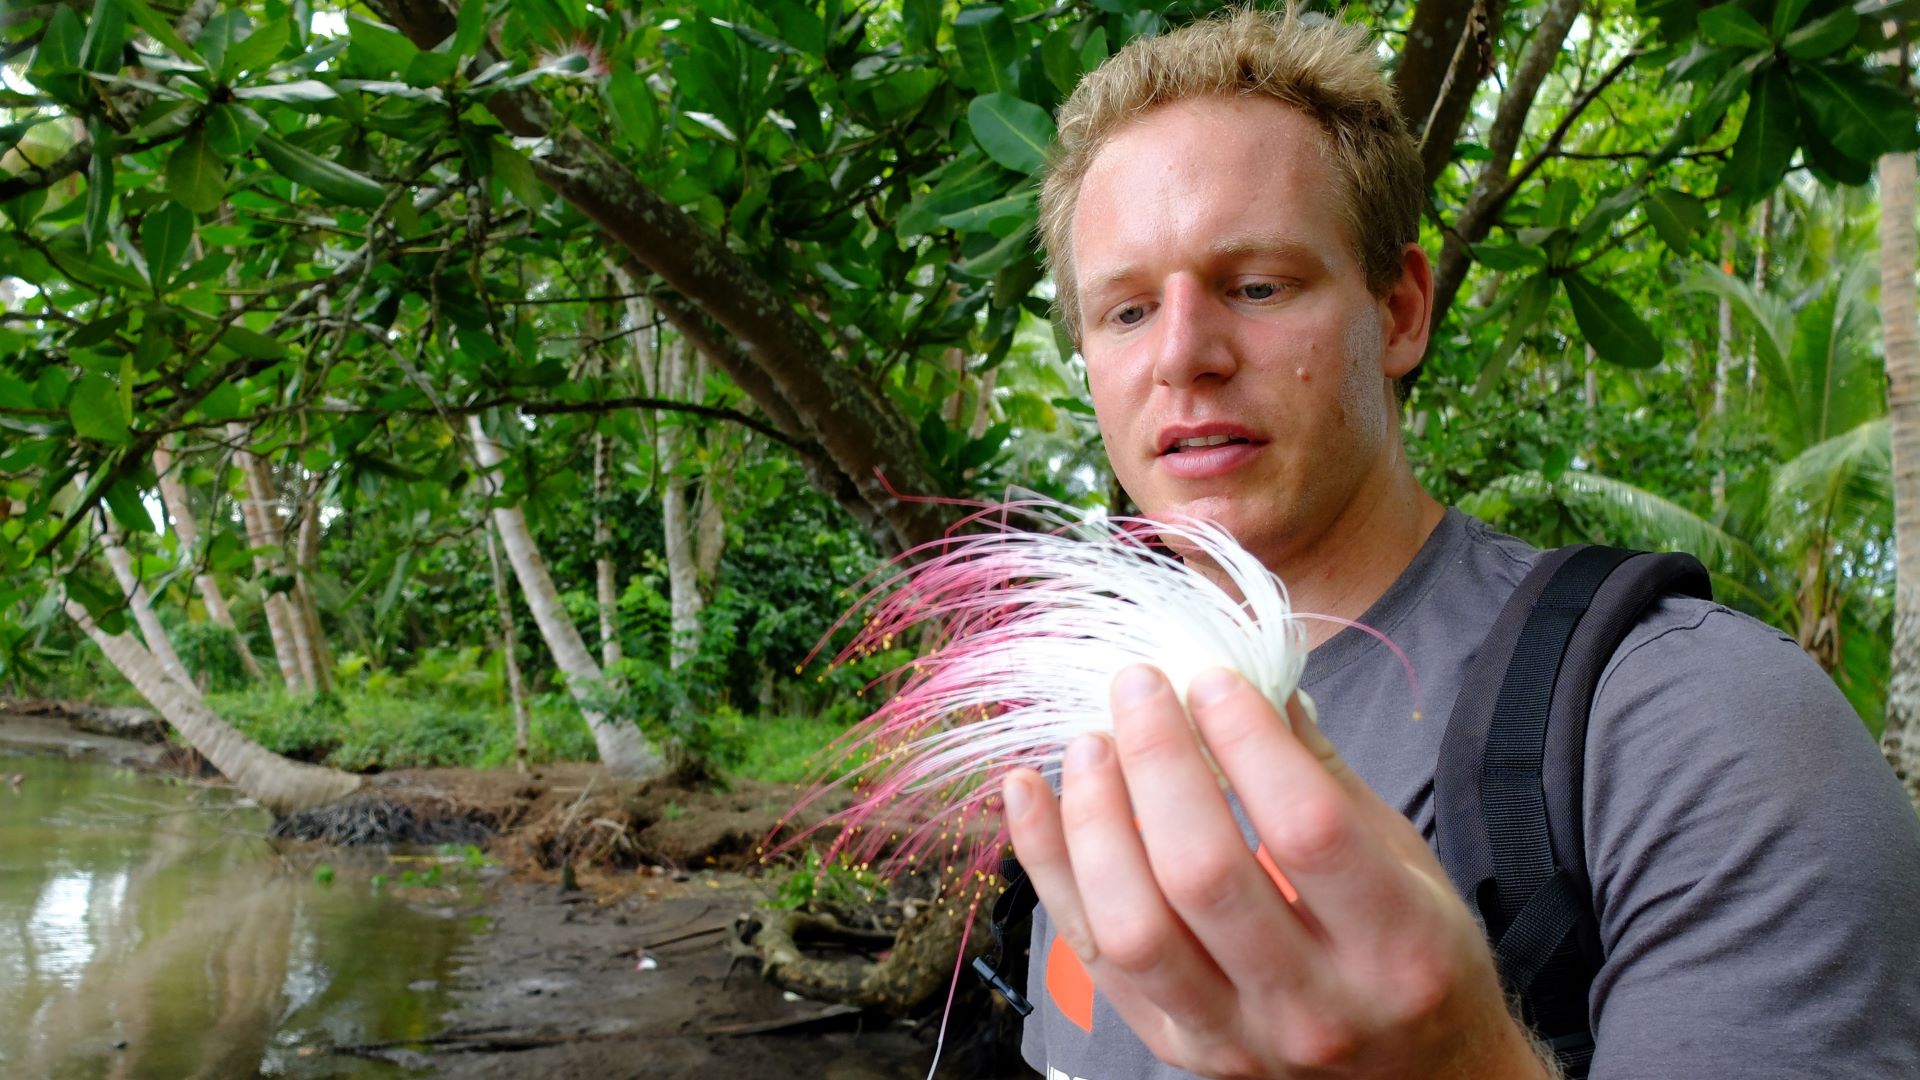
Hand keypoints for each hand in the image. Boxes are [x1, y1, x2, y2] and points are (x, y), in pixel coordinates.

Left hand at [1001, 664, 1552, 1078]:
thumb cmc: (1419, 957)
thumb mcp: (1406, 863)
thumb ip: (1324, 776)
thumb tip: (1250, 680)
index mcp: (1397, 947)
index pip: (1307, 830)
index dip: (1248, 741)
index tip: (1212, 677)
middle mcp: (1314, 1006)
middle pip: (1204, 874)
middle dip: (1157, 763)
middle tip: (1137, 686)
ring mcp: (1235, 1038)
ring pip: (1134, 928)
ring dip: (1095, 820)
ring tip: (1089, 744)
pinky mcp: (1176, 1049)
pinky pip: (1091, 956)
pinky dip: (1048, 868)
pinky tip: (1028, 794)